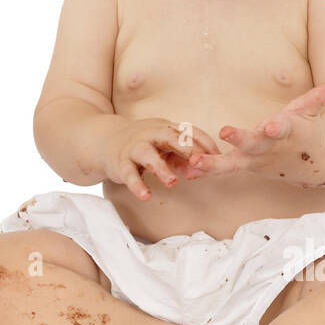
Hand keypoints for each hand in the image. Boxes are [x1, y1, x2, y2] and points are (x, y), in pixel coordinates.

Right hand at [101, 119, 219, 200]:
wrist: (105, 142)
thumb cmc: (143, 145)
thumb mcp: (164, 148)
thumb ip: (181, 159)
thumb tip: (199, 170)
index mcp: (165, 128)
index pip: (188, 131)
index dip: (204, 142)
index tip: (218, 156)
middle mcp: (150, 134)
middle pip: (169, 137)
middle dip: (185, 148)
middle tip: (199, 162)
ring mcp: (134, 147)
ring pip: (147, 155)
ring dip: (160, 168)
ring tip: (173, 183)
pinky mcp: (120, 163)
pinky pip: (129, 174)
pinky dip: (137, 185)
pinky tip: (146, 196)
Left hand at [185, 83, 324, 179]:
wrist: (312, 165)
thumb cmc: (307, 132)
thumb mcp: (312, 112)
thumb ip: (321, 97)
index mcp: (288, 133)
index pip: (284, 128)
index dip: (277, 126)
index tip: (271, 125)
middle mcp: (270, 149)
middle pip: (254, 145)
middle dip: (241, 139)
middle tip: (225, 131)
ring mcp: (256, 161)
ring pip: (234, 164)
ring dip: (213, 165)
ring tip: (194, 163)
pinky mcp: (245, 166)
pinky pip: (224, 170)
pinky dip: (206, 171)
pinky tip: (186, 171)